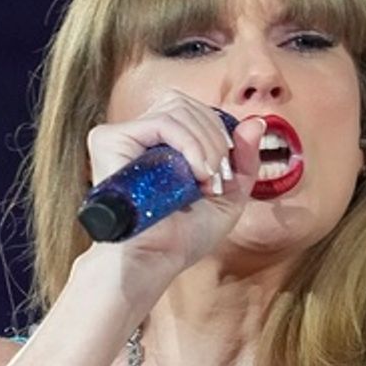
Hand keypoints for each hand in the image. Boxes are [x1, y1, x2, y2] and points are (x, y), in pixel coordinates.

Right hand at [77, 90, 267, 291]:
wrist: (155, 260)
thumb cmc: (183, 237)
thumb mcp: (229, 196)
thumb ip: (245, 160)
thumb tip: (256, 122)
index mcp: (162, 144)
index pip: (195, 111)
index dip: (219, 134)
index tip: (224, 173)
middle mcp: (141, 136)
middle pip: (188, 105)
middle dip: (216, 139)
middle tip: (216, 179)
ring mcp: (124, 135)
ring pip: (178, 108)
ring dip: (206, 144)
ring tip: (207, 180)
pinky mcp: (110, 140)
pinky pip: (162, 121)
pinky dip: (189, 143)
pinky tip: (195, 173)